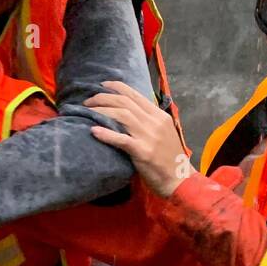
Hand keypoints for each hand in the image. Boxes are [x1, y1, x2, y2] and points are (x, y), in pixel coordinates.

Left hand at [84, 81, 194, 198]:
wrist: (179, 179)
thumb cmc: (168, 158)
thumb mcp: (162, 133)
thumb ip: (148, 121)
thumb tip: (127, 111)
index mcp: (159, 116)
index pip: (135, 94)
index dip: (116, 87)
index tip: (102, 85)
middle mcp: (154, 122)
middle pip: (125, 102)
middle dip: (103, 98)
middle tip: (88, 102)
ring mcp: (149, 136)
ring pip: (122, 115)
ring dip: (101, 111)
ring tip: (87, 112)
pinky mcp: (143, 152)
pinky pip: (122, 139)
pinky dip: (106, 134)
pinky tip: (94, 131)